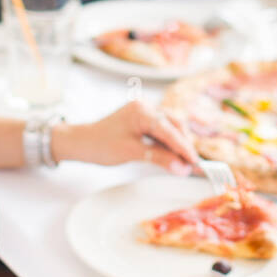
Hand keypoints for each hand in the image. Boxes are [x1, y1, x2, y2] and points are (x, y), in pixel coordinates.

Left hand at [60, 100, 199, 174]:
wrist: (80, 143)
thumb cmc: (100, 146)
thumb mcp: (132, 153)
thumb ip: (159, 158)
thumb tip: (182, 168)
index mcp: (142, 111)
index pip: (170, 130)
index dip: (184, 147)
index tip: (195, 162)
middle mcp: (146, 107)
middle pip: (174, 124)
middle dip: (183, 144)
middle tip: (191, 165)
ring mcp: (144, 112)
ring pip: (170, 127)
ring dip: (177, 144)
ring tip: (183, 163)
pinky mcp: (142, 120)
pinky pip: (161, 130)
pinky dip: (168, 143)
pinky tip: (172, 156)